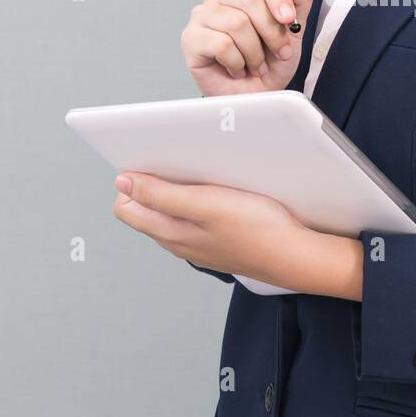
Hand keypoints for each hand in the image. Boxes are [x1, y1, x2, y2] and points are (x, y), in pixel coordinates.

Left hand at [112, 172, 302, 284]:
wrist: (294, 255)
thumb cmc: (255, 229)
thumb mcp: (204, 205)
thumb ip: (160, 196)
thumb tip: (121, 183)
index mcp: (167, 232)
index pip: (125, 207)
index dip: (133, 181)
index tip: (154, 162)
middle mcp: (177, 242)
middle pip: (146, 209)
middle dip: (153, 183)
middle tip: (179, 164)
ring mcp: (197, 245)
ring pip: (171, 214)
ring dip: (178, 192)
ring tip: (203, 175)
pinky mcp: (217, 242)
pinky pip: (195, 219)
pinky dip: (199, 202)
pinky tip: (220, 192)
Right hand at [181, 0, 315, 96]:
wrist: (257, 95)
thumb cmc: (271, 60)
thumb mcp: (296, 28)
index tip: (289, 18)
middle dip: (272, 32)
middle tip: (278, 51)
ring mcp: (203, 14)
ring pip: (237, 23)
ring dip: (255, 52)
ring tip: (256, 62)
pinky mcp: (191, 37)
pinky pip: (221, 44)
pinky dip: (237, 62)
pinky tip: (238, 67)